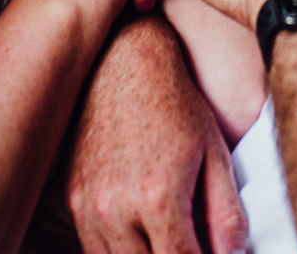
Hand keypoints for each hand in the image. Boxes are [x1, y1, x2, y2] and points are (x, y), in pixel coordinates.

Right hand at [67, 15, 247, 253]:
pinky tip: (140, 240)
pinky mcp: (70, 198)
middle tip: (188, 250)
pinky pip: (92, 247)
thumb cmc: (174, 102)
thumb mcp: (214, 152)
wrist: (124, 61)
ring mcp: (87, 204)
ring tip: (167, 245)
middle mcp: (116, 207)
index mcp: (159, 196)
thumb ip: (226, 213)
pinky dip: (117, 252)